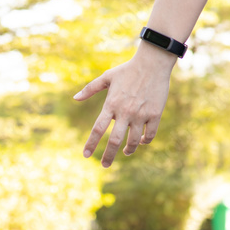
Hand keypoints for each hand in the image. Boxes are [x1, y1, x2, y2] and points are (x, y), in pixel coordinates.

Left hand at [74, 47, 175, 166]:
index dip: (91, 143)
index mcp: (111, 104)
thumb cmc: (128, 69)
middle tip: (105, 165)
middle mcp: (125, 112)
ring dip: (128, 150)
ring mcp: (141, 114)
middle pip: (114, 140)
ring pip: (133, 141)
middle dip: (108, 156)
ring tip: (126, 152)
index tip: (85, 155)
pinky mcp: (155, 114)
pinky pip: (150, 135)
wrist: (153, 63)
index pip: (98, 128)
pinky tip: (140, 141)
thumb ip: (90, 88)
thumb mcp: (107, 77)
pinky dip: (144, 141)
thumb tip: (75, 98)